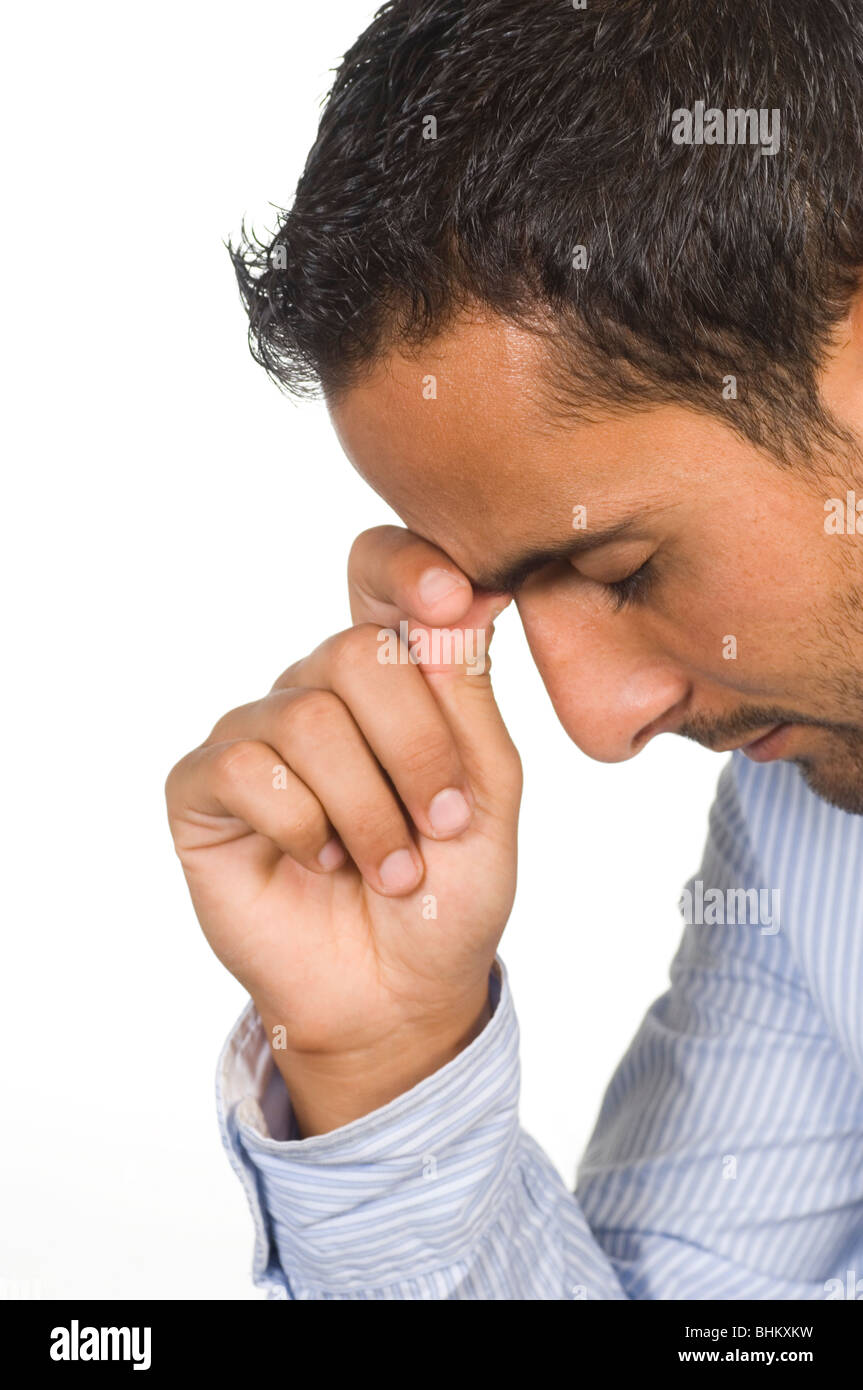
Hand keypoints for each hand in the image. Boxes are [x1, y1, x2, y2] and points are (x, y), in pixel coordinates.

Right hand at [165, 526, 520, 1132]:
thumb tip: (463, 593)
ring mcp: (256, 733)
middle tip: (439, 825)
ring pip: (309, 718)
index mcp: (391, 675)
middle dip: (417, 749)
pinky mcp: (203, 786)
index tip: (454, 596)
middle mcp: (317, 689)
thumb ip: (466, 695)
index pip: (377, 571)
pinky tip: (317, 863)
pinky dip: (304, 829)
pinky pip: (250, 769)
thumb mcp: (486, 792)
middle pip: (357, 651)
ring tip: (390, 870)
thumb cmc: (450, 890)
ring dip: (369, 813)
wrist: (399, 993)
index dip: (408, 567)